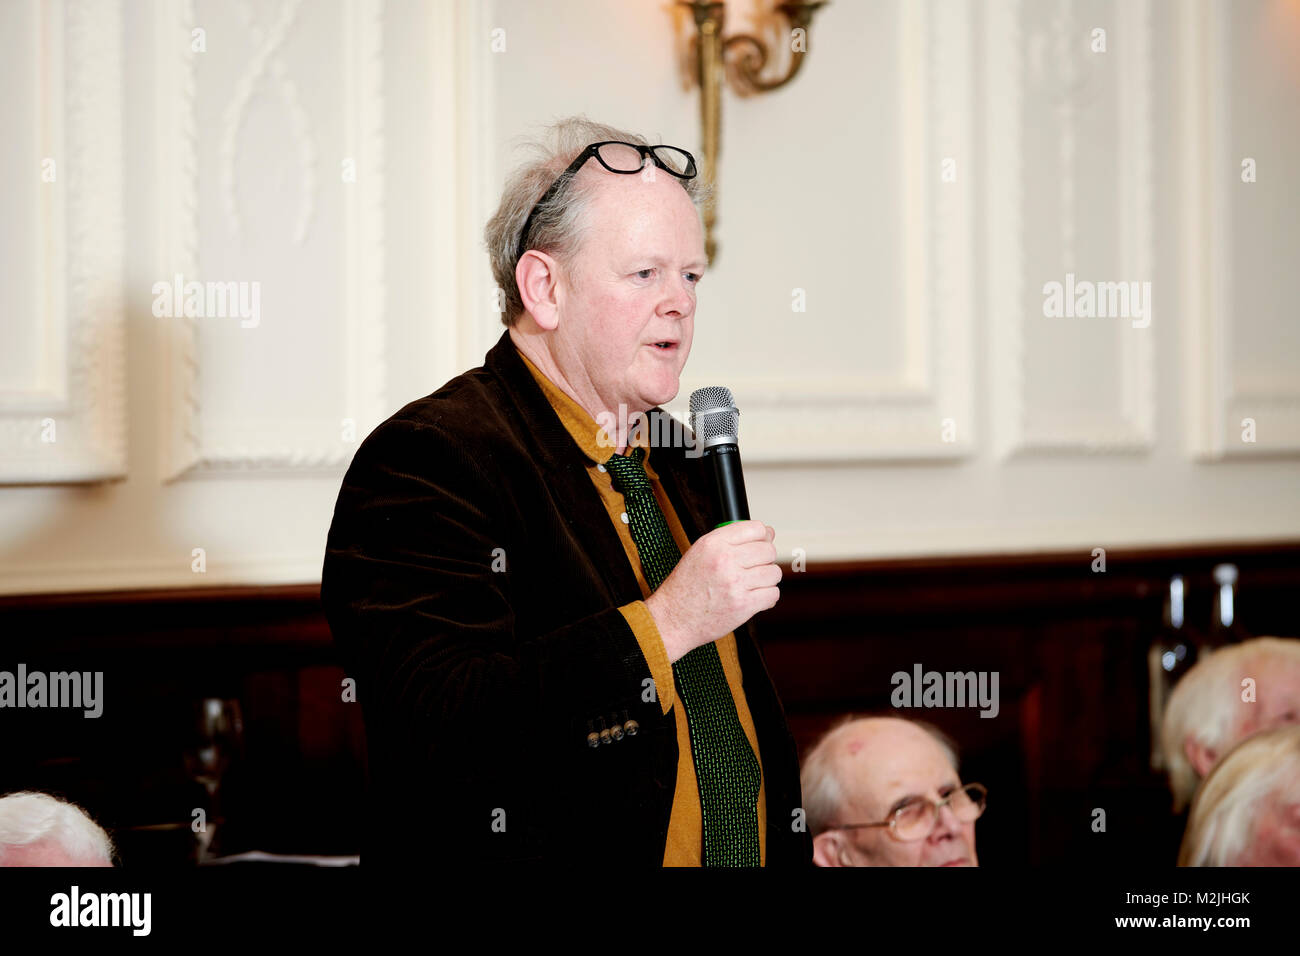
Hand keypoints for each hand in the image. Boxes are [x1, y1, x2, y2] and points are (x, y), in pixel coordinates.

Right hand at [644, 520, 780, 663]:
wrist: (674, 618)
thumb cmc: (686, 587)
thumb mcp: (700, 552)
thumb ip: (731, 539)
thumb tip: (767, 533)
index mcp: (714, 543)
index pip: (756, 528)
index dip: (763, 536)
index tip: (761, 543)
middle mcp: (725, 560)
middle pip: (768, 550)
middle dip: (765, 559)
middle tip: (754, 567)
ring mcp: (736, 583)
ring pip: (774, 572)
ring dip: (767, 579)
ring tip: (751, 584)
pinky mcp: (744, 605)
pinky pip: (773, 594)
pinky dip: (767, 597)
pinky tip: (753, 597)